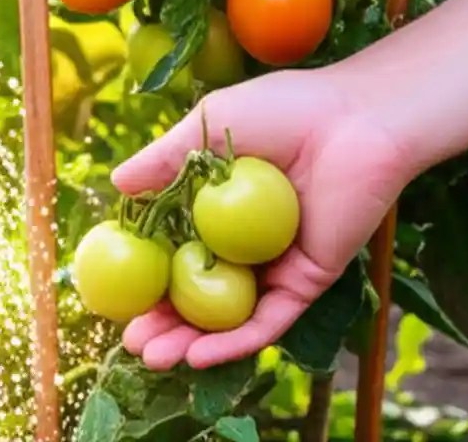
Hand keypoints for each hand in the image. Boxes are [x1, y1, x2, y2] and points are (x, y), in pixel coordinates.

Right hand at [111, 69, 411, 369]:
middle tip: (129, 343)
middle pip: (194, 293)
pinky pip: (267, 320)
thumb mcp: (206, 129)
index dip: (143, 278)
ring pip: (226, 316)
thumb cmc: (287, 109)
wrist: (357, 119)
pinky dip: (233, 342)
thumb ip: (163, 160)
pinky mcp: (306, 280)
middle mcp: (242, 242)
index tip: (111, 298)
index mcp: (216, 207)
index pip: (171, 252)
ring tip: (152, 358)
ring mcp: (273, 265)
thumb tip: (116, 185)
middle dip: (161, 323)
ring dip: (188, 342)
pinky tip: (198, 355)